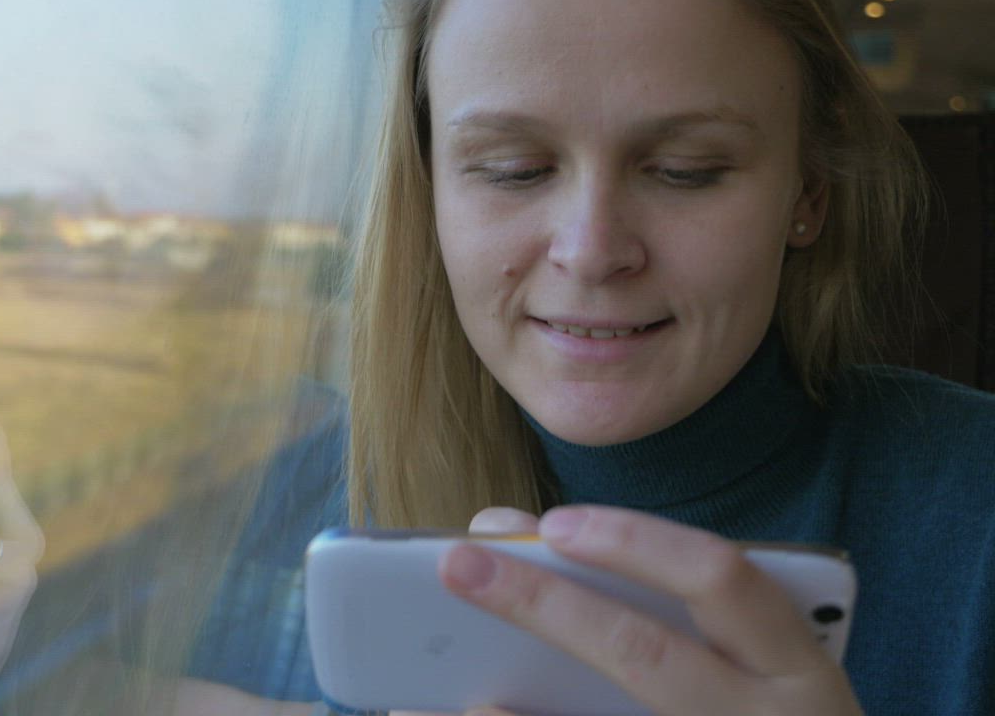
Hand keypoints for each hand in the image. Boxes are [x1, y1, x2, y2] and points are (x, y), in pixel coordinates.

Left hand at [436, 506, 861, 715]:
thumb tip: (510, 533)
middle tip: (457, 562)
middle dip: (542, 603)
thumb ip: (653, 596)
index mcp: (794, 666)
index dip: (636, 543)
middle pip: (644, 655)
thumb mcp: (745, 659)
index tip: (552, 524)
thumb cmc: (757, 711)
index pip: (723, 580)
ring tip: (427, 688)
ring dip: (504, 711)